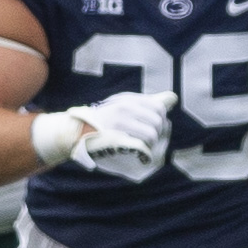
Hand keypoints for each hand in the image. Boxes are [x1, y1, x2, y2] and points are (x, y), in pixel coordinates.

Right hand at [58, 91, 177, 175]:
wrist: (75, 134)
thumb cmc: (103, 122)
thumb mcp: (123, 107)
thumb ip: (148, 103)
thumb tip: (173, 97)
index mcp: (127, 99)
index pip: (158, 107)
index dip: (161, 120)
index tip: (154, 128)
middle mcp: (124, 107)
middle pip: (159, 120)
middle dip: (159, 132)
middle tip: (150, 140)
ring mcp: (119, 121)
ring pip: (153, 133)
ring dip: (152, 143)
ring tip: (143, 146)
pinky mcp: (116, 135)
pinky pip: (142, 142)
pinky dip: (144, 149)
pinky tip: (137, 150)